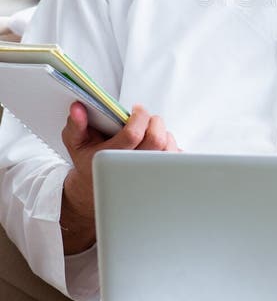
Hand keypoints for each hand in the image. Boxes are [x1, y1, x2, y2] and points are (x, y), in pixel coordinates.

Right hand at [61, 102, 179, 252]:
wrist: (96, 191)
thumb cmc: (89, 162)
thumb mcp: (75, 144)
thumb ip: (75, 125)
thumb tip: (78, 108)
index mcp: (110, 159)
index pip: (133, 134)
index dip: (138, 117)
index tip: (136, 109)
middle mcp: (132, 171)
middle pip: (157, 140)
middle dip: (155, 123)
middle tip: (148, 119)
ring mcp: (149, 178)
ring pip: (169, 149)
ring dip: (163, 134)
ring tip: (150, 133)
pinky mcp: (162, 180)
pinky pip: (177, 160)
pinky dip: (171, 148)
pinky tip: (157, 147)